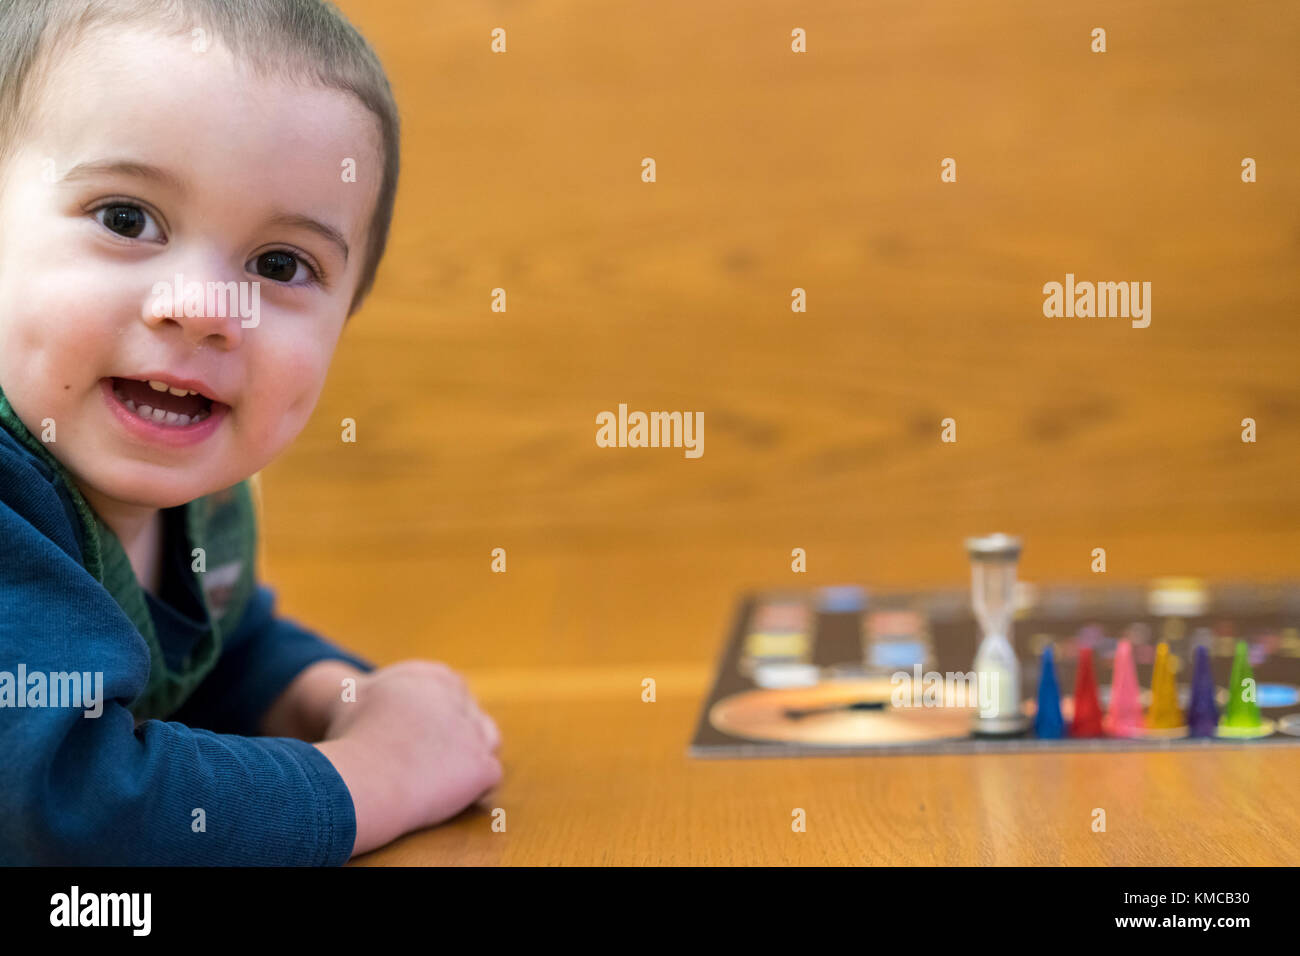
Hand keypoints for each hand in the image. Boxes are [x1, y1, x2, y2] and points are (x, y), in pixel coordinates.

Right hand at [315, 660, 501, 856]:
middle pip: (471, 714)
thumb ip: (372, 690)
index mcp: (434, 677)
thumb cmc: (352, 739)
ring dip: (473, 756)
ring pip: (489, 741)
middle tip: (434, 759)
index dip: (442, 714)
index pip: (454, 689)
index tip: (426, 734)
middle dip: (458, 735)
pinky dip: (474, 789)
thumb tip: (355, 687)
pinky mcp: (481, 766)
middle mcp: (459, 699)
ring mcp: (474, 732)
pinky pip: (490, 777)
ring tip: (445, 777)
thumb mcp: (356, 696)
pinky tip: (450, 796)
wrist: (364, 777)